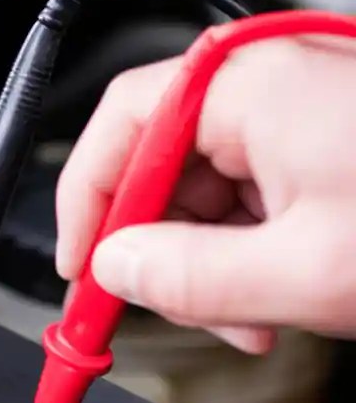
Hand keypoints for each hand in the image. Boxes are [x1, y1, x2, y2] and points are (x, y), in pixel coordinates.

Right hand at [56, 35, 355, 351]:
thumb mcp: (306, 272)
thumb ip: (189, 277)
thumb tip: (116, 271)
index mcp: (251, 87)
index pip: (121, 128)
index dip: (85, 207)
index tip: (80, 269)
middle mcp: (268, 83)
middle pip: (159, 167)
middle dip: (157, 252)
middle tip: (156, 307)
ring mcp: (297, 108)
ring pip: (205, 190)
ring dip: (208, 265)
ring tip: (243, 319)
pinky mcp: (323, 138)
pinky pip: (252, 193)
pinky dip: (250, 251)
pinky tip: (268, 297)